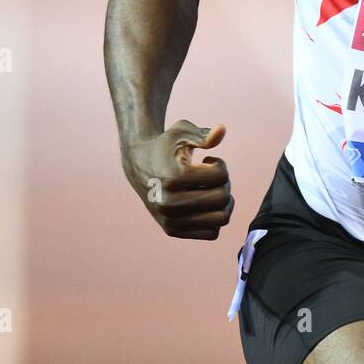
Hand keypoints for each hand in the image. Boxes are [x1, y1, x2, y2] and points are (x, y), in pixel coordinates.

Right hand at [122, 120, 233, 239]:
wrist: (138, 164)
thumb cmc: (165, 145)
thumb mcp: (182, 132)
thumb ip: (203, 134)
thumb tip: (222, 130)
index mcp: (173, 178)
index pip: (221, 176)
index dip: (220, 165)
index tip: (208, 160)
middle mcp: (169, 203)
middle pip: (223, 199)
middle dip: (224, 184)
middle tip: (211, 176)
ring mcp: (170, 220)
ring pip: (221, 219)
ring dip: (223, 202)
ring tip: (211, 190)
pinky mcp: (172, 230)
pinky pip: (212, 233)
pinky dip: (214, 218)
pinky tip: (204, 203)